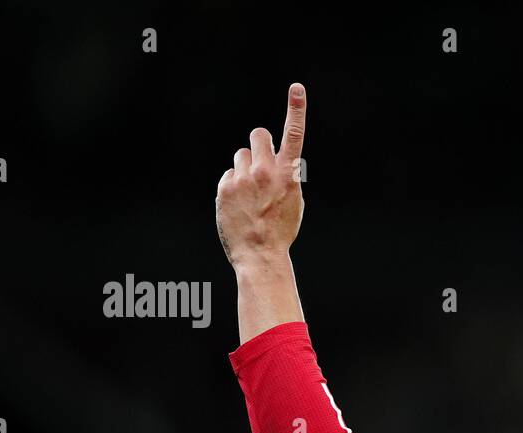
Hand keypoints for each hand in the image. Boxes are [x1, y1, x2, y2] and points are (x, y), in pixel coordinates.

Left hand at [216, 83, 306, 267]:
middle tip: (260, 160)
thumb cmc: (281, 229)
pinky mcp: (226, 187)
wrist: (260, 254)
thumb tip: (274, 162)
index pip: (294, 135)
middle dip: (259, 142)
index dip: (296, 109)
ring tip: (250, 193)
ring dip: (245, 168)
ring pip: (241, 156)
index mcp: (288, 175)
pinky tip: (239, 206)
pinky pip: (229, 176)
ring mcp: (243, 178)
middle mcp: (265, 171)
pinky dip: (233, 187)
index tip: (297, 89)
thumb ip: (285, 176)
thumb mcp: (293, 201)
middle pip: (258, 134)